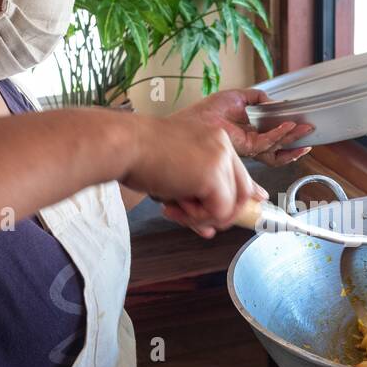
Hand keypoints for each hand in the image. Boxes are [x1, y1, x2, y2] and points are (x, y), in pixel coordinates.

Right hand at [121, 113, 265, 237]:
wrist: (123, 146)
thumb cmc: (138, 156)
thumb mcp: (178, 172)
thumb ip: (198, 194)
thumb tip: (215, 227)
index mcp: (215, 139)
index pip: (238, 176)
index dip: (229, 201)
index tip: (214, 217)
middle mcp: (223, 145)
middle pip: (243, 192)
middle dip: (220, 214)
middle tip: (192, 218)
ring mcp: (221, 159)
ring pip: (232, 205)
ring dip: (203, 217)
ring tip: (175, 210)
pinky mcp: (213, 175)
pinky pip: (219, 212)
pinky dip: (198, 219)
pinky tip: (174, 208)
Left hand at [179, 88, 313, 166]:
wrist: (194, 119)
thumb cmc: (207, 111)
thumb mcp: (238, 97)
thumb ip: (256, 97)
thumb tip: (271, 100)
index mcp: (249, 133)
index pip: (273, 137)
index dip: (288, 133)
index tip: (301, 124)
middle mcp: (251, 143)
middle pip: (279, 147)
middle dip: (296, 141)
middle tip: (310, 131)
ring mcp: (249, 147)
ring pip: (277, 149)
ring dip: (293, 139)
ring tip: (305, 129)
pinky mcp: (246, 147)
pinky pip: (267, 143)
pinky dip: (279, 133)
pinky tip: (288, 125)